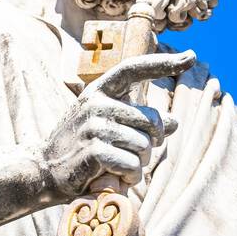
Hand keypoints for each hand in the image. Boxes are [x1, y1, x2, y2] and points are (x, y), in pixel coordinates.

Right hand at [37, 50, 194, 202]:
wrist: (44, 170)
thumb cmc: (82, 147)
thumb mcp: (109, 127)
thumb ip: (139, 122)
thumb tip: (175, 123)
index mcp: (100, 90)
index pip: (135, 69)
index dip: (164, 63)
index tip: (192, 57)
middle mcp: (97, 102)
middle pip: (151, 121)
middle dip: (152, 144)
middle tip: (135, 155)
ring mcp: (93, 126)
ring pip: (144, 147)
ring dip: (139, 165)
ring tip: (119, 168)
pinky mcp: (94, 150)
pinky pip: (132, 166)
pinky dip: (130, 178)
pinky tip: (115, 178)